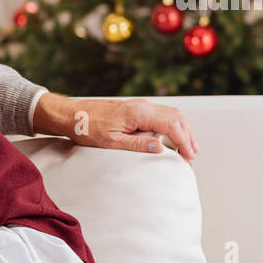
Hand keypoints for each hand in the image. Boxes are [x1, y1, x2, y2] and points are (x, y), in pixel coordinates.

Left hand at [34, 93, 198, 162]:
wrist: (71, 114)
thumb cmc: (87, 127)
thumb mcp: (111, 141)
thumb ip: (137, 145)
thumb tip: (160, 148)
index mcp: (139, 112)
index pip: (172, 125)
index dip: (184, 142)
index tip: (189, 157)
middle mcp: (143, 105)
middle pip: (176, 117)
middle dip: (187, 137)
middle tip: (191, 156)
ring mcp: (140, 105)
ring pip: (171, 114)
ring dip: (181, 131)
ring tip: (186, 149)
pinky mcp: (136, 108)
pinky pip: (161, 115)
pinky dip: (171, 126)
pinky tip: (171, 138)